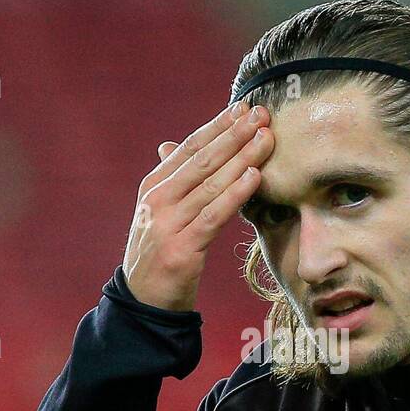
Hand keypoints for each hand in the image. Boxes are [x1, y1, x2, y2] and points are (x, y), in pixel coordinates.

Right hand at [123, 100, 273, 310]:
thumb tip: (170, 145)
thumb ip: (172, 181)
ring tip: (266, 139)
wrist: (143, 302)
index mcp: (154, 186)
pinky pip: (213, 216)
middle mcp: (157, 200)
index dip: (219, 126)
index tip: (245, 108)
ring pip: (211, 184)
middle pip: (203, 160)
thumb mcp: (160, 213)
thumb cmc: (160, 253)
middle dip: (235, 135)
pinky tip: (254, 177)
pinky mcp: (181, 249)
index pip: (190, 148)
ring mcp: (166, 224)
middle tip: (262, 115)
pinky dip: (235, 194)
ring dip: (242, 159)